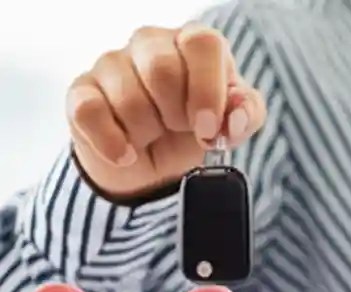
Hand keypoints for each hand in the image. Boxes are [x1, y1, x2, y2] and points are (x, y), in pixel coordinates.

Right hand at [66, 24, 266, 199]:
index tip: (208, 127)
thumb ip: (245, 114)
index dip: (208, 89)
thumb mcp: (231, 125)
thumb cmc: (196, 130)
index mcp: (193, 44)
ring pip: (128, 99)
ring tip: (153, 136)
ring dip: (147, 132)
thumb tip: (235, 114)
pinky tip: (127, 153)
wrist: (154, 165)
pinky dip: (113, 143)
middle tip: (178, 128)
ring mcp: (111, 64)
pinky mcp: (82, 91)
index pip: (203, 44)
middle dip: (176, 114)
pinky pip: (90, 113)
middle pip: (162, 70)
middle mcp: (151, 44)